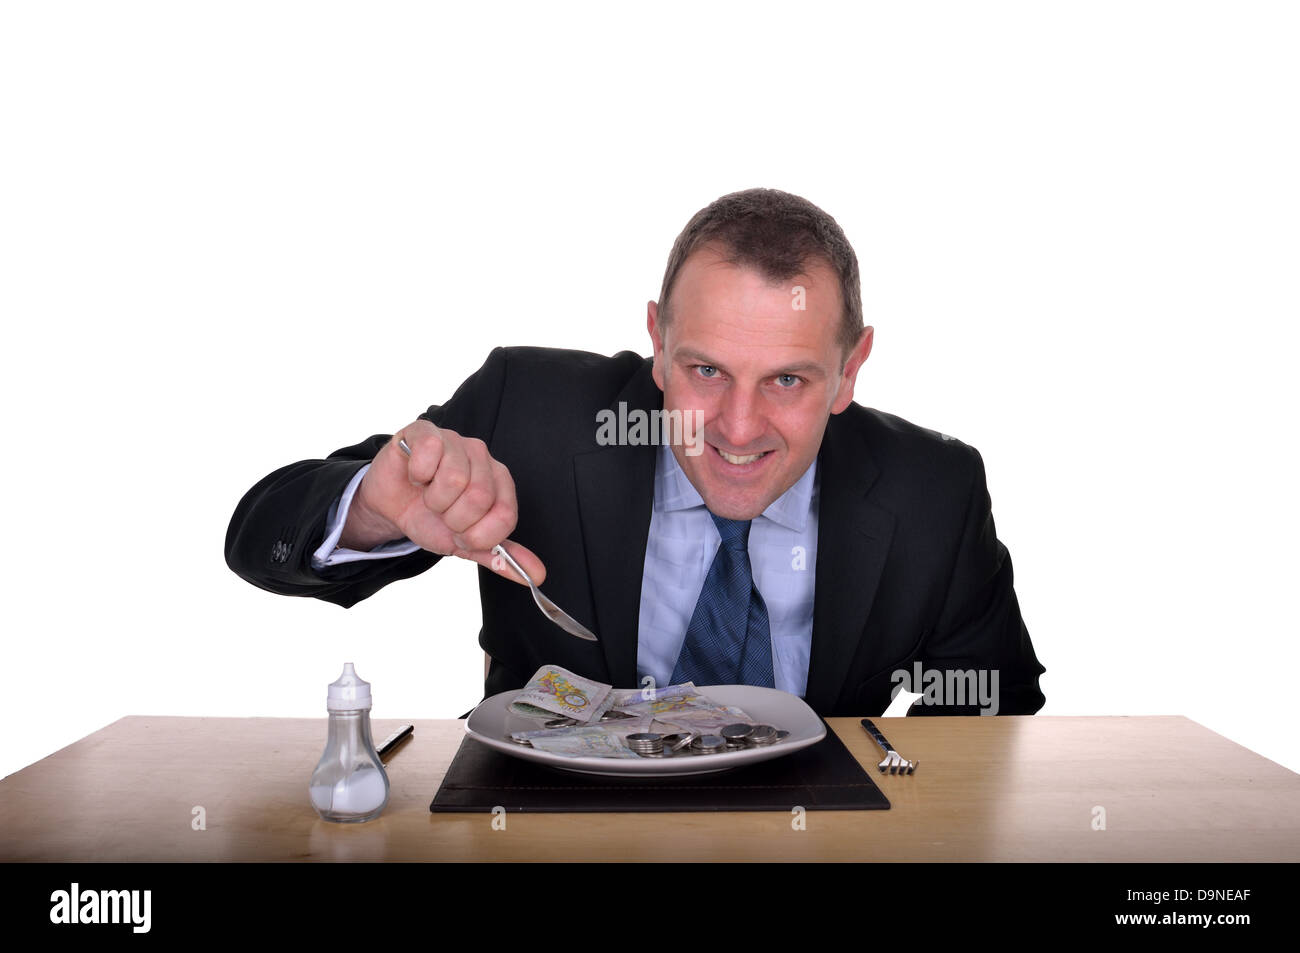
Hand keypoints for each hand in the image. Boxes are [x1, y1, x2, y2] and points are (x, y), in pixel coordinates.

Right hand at [340, 419, 545, 584]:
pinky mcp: (425, 431)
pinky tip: (415, 474)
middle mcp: (483, 457)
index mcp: (500, 482)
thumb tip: (538, 575)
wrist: (391, 506)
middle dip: (452, 519)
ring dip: (433, 500)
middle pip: (479, 498)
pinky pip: (429, 454)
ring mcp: (455, 440)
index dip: (477, 535)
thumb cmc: (431, 518)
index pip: (505, 516)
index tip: (461, 532)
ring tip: (428, 494)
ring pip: (454, 479)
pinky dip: (416, 474)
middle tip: (442, 512)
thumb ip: (501, 557)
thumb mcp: (466, 543)